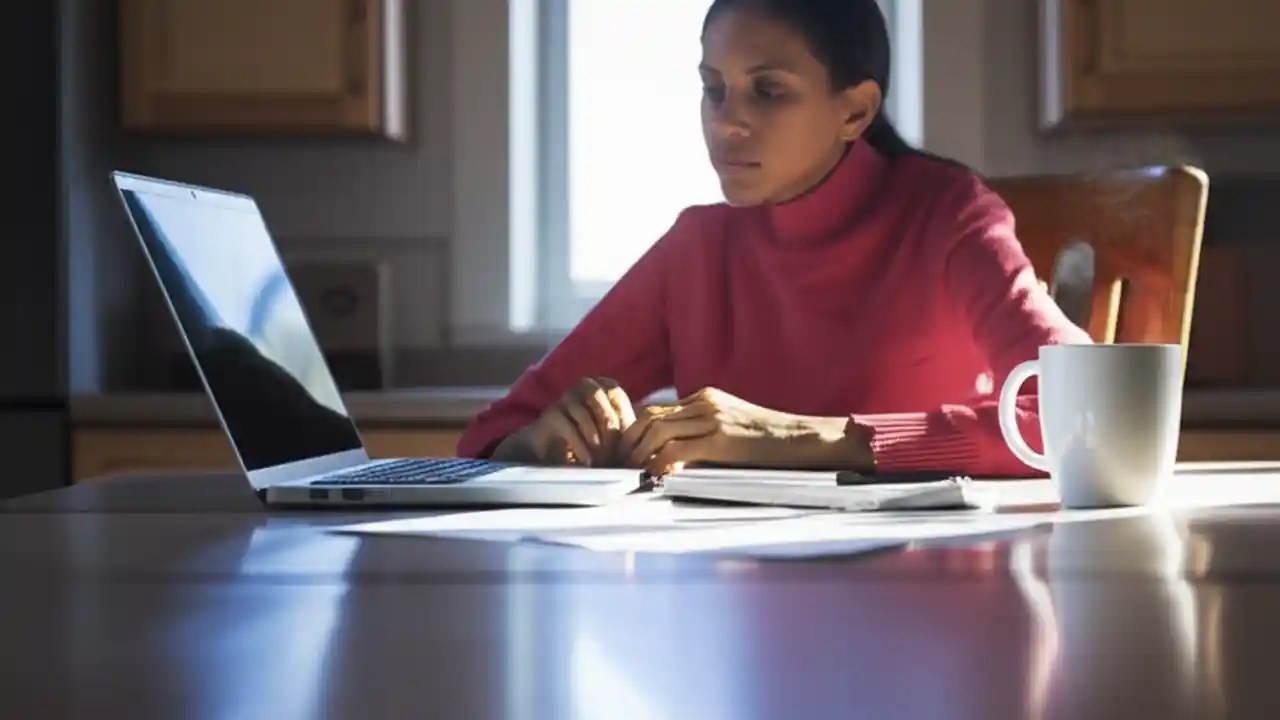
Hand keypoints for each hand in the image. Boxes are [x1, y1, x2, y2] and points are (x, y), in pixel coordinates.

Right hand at [524, 377, 636, 465]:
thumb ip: (625, 427)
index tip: (626, 443)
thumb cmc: (586, 437)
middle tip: (614, 454)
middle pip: (601, 401)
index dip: (623, 418)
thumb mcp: (609, 430)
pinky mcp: (551, 414)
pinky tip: (587, 462)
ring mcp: (566, 397)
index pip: (617, 394)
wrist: (549, 446)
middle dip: (610, 430)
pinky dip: (582, 447)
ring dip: (596, 440)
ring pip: (586, 416)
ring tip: (601, 460)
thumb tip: (646, 441)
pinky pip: (571, 429)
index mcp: (601, 384)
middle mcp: (583, 385)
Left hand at [619, 387, 869, 476]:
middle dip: (629, 441)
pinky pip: (676, 450)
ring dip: (639, 453)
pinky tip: (654, 478)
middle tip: (620, 464)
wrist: (802, 437)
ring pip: (656, 430)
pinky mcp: (719, 439)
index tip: (627, 453)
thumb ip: (705, 431)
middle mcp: (704, 402)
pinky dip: (659, 464)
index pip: (656, 410)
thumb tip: (675, 452)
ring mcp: (711, 418)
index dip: (636, 432)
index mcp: (705, 397)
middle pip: (649, 416)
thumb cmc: (770, 439)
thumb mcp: (732, 426)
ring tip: (633, 472)